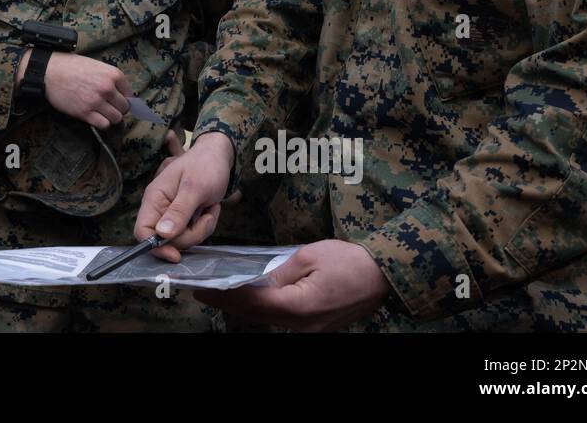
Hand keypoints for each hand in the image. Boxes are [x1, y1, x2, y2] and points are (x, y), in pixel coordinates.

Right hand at [19, 51, 132, 130]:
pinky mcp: (85, 113)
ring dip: (111, 118)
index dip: (123, 98)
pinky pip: (104, 125)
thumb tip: (119, 93)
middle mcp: (107, 88)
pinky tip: (95, 118)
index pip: (129, 93)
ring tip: (102, 113)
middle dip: (118, 109)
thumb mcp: (95, 65)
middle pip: (124, 107)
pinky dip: (102, 124)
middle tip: (108, 107)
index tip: (116, 100)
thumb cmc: (70, 66)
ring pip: (116, 118)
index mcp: (112, 74)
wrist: (49, 72)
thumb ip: (109, 78)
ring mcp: (96, 101)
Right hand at [134, 132, 233, 261]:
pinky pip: (192, 234)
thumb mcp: (194, 188)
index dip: (155, 247)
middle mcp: (159, 208)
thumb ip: (179, 211)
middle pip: (166, 241)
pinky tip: (210, 209)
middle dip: (191, 234)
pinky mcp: (184, 218)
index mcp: (154, 198)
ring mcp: (172, 214)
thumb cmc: (205, 166)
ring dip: (201, 229)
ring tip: (210, 208)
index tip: (176, 255)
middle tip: (207, 216)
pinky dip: (205, 225)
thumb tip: (162, 234)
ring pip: (182, 239)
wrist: (218, 156)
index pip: (142, 231)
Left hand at [193, 239, 392, 331]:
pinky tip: (249, 299)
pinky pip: (282, 319)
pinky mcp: (315, 326)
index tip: (204, 287)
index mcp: (300, 307)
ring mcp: (310, 329)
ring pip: (268, 319)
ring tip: (219, 294)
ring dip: (243, 307)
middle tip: (202, 291)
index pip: (253, 302)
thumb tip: (255, 280)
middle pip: (257, 315)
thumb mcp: (308, 257)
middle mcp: (303, 325)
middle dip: (228, 303)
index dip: (226, 294)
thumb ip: (277, 272)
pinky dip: (262, 309)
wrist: (383, 275)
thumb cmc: (349, 261)